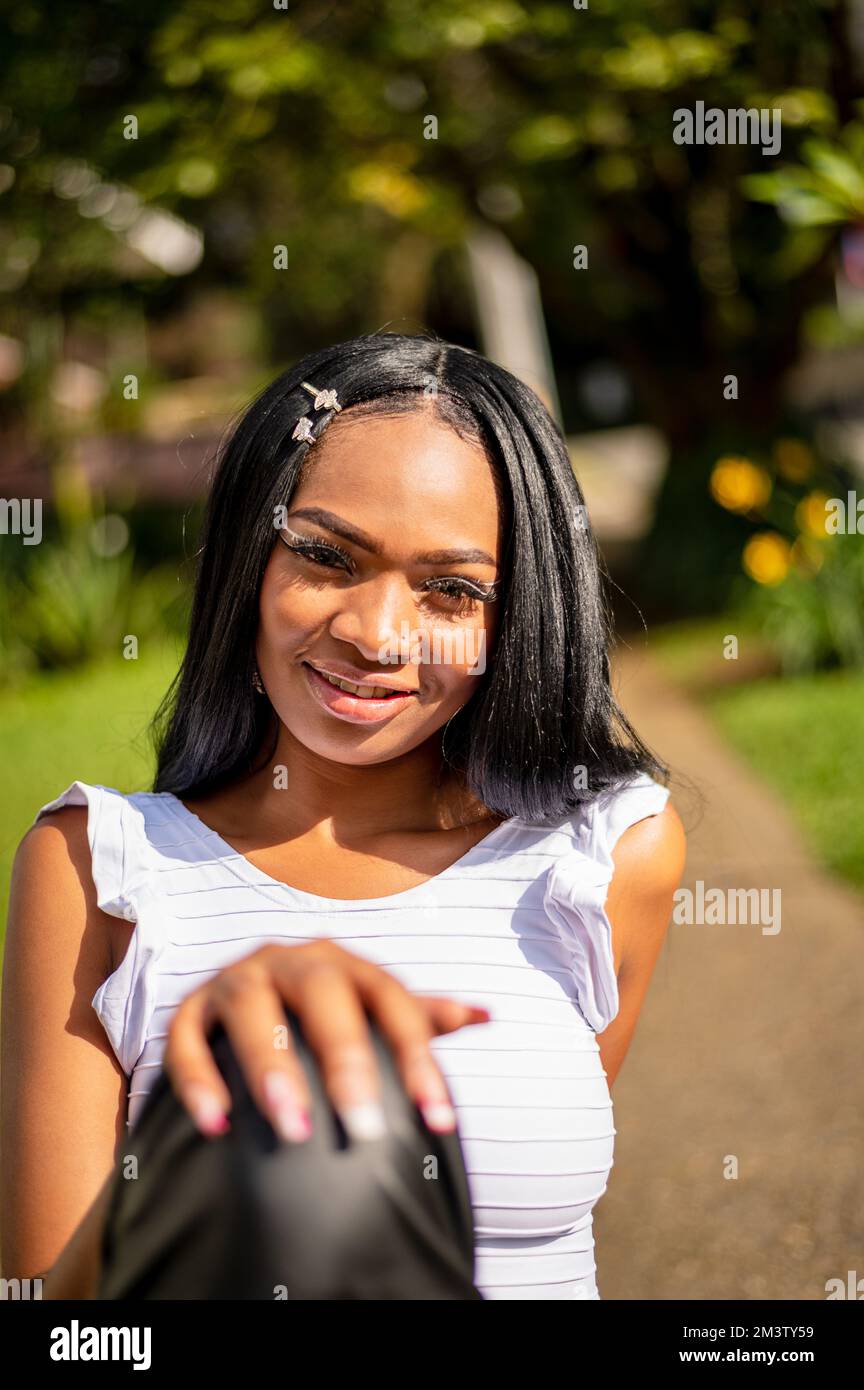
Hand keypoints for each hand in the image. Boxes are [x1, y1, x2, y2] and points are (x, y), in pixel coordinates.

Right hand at [162, 940, 489, 1144]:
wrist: (242, 998)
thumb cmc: (322, 1015)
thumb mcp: (370, 1011)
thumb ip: (420, 1017)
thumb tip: (484, 1014)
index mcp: (345, 965)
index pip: (392, 1002)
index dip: (418, 1059)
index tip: (440, 1120)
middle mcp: (292, 962)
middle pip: (323, 996)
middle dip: (346, 1061)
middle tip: (366, 1129)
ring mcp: (238, 979)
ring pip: (253, 1010)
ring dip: (272, 1068)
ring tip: (293, 1129)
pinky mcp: (191, 1008)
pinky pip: (186, 1036)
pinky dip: (198, 1079)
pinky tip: (216, 1125)